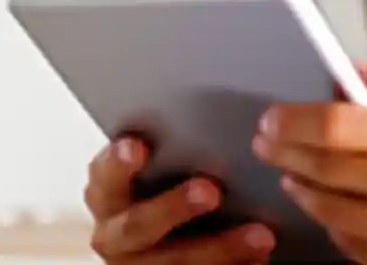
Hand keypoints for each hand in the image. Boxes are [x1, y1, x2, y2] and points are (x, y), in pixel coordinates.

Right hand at [84, 137, 276, 263]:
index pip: (105, 175)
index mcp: (107, 195)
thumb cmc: (172, 186)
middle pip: (137, 225)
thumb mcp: (166, 168)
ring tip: (261, 235)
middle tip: (210, 190)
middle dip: (173, 208)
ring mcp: (136, 264)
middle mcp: (114, 234)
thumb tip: (220, 116)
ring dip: (219, 249)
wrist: (172, 235)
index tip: (138, 146)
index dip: (118, 163)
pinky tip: (260, 257)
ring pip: (173, 262)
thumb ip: (175, 150)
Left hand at [252, 62, 366, 264]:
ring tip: (293, 167)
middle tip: (269, 137)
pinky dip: (332, 221)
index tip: (274, 115)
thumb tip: (355, 71)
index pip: (341, 126)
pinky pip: (351, 245)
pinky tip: (329, 202)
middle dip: (287, 148)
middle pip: (326, 167)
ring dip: (302, 186)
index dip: (295, 119)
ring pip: (330, 210)